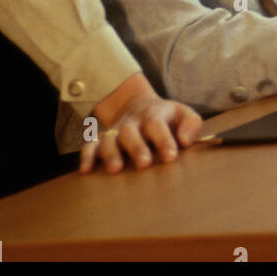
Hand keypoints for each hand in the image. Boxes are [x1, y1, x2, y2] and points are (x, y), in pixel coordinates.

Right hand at [82, 72, 201, 173]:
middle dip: (137, 148)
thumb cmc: (166, 117)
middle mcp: (132, 122)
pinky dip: (86, 156)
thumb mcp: (183, 114)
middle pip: (131, 132)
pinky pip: (90, 144)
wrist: (139, 105)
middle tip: (144, 164)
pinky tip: (86, 170)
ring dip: (111, 154)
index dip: (164, 139)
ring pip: (109, 139)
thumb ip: (190, 124)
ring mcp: (115, 130)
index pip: (157, 124)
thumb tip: (185, 141)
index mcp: (153, 115)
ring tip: (115, 170)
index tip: (171, 156)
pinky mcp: (102, 138)